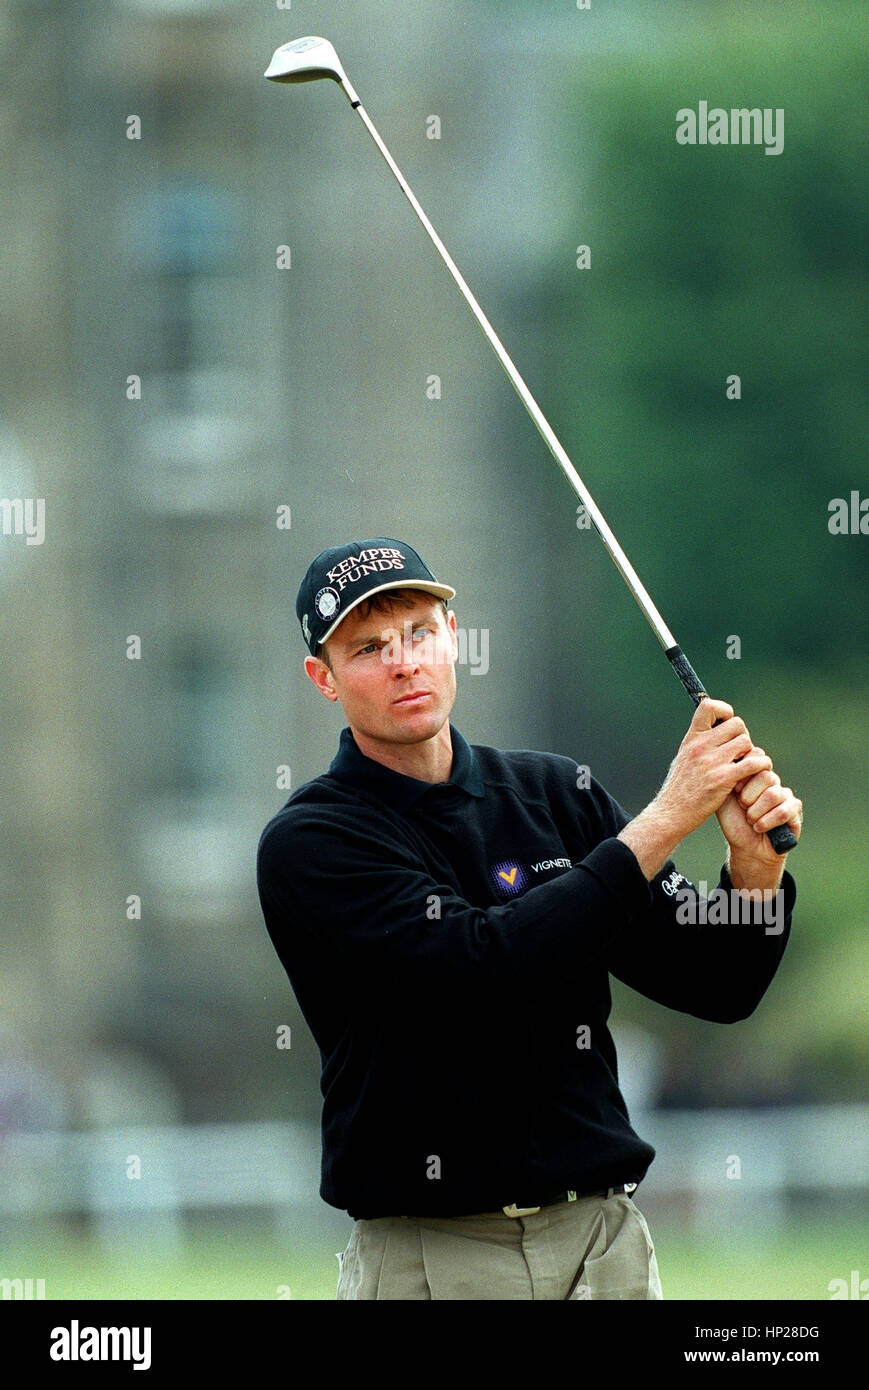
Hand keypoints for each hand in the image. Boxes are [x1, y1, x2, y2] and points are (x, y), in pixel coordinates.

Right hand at [652, 698, 773, 842]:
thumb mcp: (683, 758)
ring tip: (746, 765)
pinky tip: (758, 771)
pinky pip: (753, 762)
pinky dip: (761, 765)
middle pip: (737, 724)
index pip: (708, 707)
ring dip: (751, 753)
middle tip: (740, 752)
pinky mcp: (723, 778)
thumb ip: (699, 744)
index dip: (724, 711)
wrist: (671, 813)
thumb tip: (716, 730)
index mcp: (691, 738)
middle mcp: (701, 746)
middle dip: (742, 736)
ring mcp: (712, 762)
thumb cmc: (679, 789)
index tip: (727, 723)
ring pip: (747, 742)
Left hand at [717, 763, 802, 866]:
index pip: (756, 757)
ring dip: (756, 812)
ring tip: (750, 820)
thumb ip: (726, 777)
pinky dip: (766, 822)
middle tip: (743, 808)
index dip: (744, 776)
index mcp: (755, 774)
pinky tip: (759, 828)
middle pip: (766, 776)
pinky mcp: (795, 810)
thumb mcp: (723, 797)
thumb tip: (728, 759)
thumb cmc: (734, 822)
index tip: (735, 790)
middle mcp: (772, 781)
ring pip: (773, 795)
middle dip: (748, 796)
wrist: (745, 848)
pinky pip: (784, 811)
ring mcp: (785, 794)